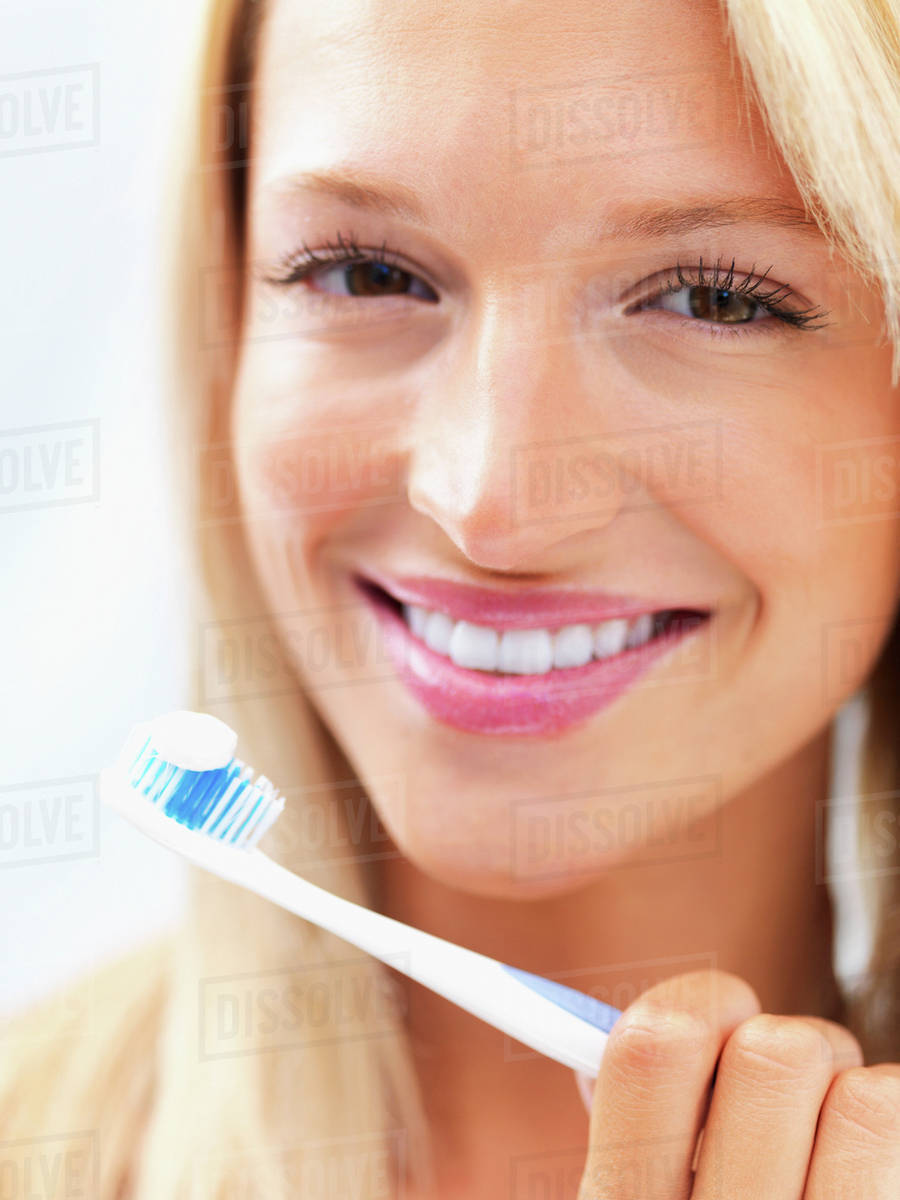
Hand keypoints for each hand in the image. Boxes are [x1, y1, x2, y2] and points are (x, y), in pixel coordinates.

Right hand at [574, 970, 899, 1197]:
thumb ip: (627, 1129)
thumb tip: (612, 1032)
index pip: (653, 1049)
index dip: (695, 1000)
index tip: (721, 1006)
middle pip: (774, 1055)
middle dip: (788, 1043)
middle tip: (787, 1076)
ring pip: (864, 1096)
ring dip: (853, 1088)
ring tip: (832, 1128)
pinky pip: (898, 1120)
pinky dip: (887, 1120)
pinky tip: (863, 1170)